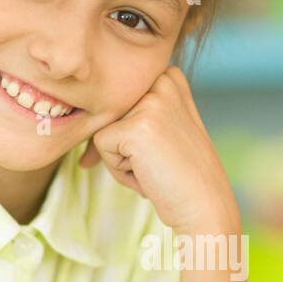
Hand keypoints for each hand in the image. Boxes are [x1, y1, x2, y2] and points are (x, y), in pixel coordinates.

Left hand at [77, 67, 238, 231]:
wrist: (205, 205)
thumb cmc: (180, 174)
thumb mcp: (163, 128)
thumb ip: (133, 112)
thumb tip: (77, 122)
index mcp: (169, 75)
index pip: (119, 98)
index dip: (125, 131)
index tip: (155, 149)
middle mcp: (162, 80)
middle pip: (109, 111)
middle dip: (122, 145)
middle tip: (158, 162)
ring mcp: (151, 102)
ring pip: (104, 128)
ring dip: (121, 158)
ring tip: (155, 167)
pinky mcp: (136, 127)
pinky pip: (100, 147)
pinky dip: (119, 170)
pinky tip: (149, 174)